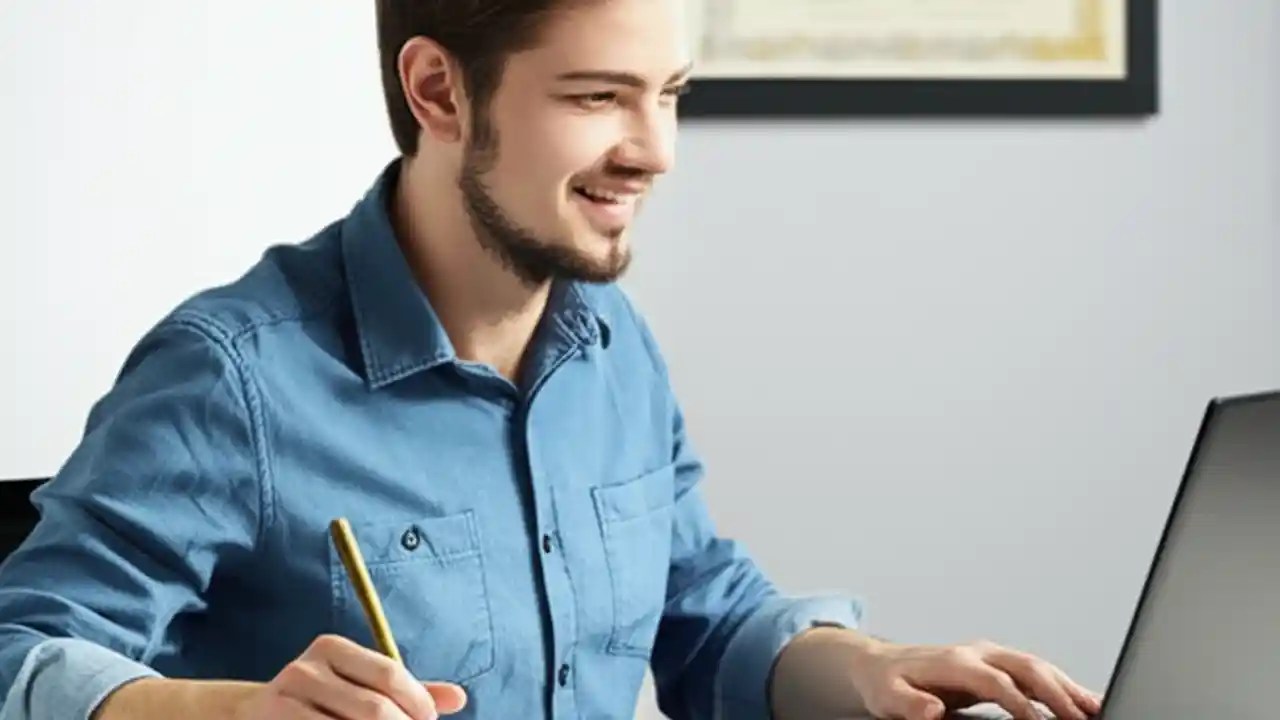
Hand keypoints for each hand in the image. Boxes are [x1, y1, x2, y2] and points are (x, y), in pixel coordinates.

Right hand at [235, 634, 467, 719]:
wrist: (252, 715)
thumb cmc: (323, 700)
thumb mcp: (362, 685)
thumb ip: (409, 690)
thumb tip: (460, 698)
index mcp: (332, 648)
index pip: (389, 674)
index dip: (418, 703)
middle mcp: (305, 669)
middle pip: (373, 709)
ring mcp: (283, 701)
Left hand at [771, 628, 1102, 719]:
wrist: (882, 664)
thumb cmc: (887, 683)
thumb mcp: (888, 697)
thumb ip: (909, 703)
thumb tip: (931, 709)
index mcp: (953, 661)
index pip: (995, 681)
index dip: (1019, 702)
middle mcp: (976, 653)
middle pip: (1026, 666)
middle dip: (1057, 692)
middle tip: (1083, 717)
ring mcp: (990, 656)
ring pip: (1037, 666)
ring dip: (1068, 686)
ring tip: (1098, 709)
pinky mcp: (998, 664)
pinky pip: (1036, 671)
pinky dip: (1062, 685)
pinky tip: (1083, 701)